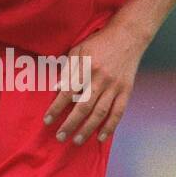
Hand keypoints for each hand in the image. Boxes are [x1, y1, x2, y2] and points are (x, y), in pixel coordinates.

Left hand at [43, 21, 144, 144]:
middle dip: (70, 124)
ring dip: (87, 129)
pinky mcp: (126, 91)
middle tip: (59, 137)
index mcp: (86, 67)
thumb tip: (56, 88)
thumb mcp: (79, 49)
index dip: (56, 108)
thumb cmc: (100, 42)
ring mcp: (115, 86)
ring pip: (100, 113)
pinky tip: (101, 138)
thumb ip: (68, 68)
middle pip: (83, 107)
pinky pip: (118, 112)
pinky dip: (110, 127)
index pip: (67, 92)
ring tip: (76, 141)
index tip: (47, 120)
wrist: (128, 35)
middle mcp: (101, 79)